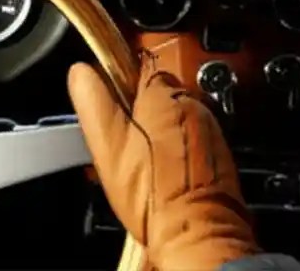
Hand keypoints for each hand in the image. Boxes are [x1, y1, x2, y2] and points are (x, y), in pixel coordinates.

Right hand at [68, 61, 258, 269]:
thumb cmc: (154, 195)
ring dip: (160, 129)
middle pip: (158, 91)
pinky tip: (165, 170)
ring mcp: (210, 128)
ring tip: (145, 159)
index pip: (137, 66)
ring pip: (176, 115)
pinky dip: (178, 148)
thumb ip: (93, 102)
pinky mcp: (219, 151)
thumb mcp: (108, 145)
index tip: (110, 103)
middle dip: (139, 109)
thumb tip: (81, 73)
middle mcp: (192, 106)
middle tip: (124, 139)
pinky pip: (192, 137)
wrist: (196, 233)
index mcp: (162, 96)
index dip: (118, 83)